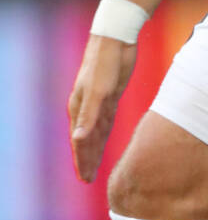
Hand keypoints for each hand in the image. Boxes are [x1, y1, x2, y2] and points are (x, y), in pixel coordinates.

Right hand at [67, 34, 137, 182]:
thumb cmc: (105, 63)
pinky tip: (105, 141)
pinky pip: (106, 120)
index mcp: (79, 107)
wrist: (116, 39)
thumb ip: (90, 116)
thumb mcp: (99, 91)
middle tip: (88, 179)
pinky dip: (104, 133)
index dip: (82, 160)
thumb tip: (78, 139)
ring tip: (95, 165)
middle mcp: (86, 107)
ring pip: (96, 132)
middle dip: (86, 159)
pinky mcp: (111, 95)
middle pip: (86, 140)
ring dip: (95, 149)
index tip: (84, 178)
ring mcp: (99, 101)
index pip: (80, 141)